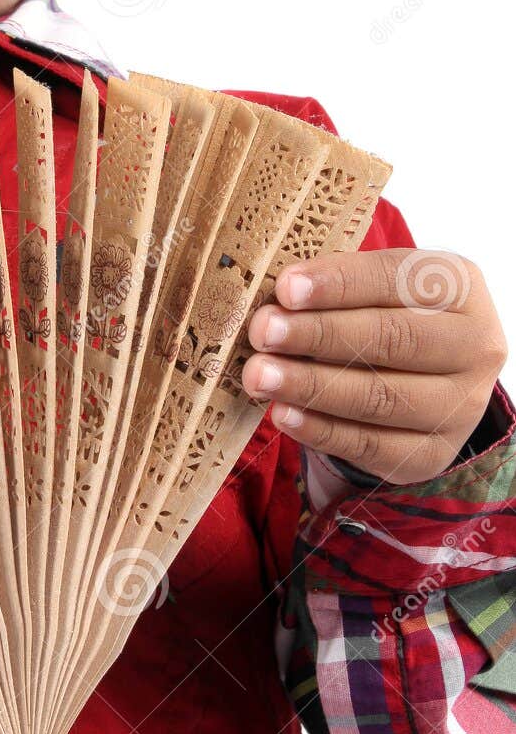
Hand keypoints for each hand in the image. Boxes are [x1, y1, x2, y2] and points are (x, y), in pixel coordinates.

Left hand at [240, 248, 507, 484]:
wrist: (427, 375)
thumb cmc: (386, 312)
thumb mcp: (375, 285)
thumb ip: (334, 285)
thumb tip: (276, 300)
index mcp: (460, 288)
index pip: (396, 279)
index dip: (339, 284)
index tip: (286, 288)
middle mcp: (474, 347)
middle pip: (392, 339)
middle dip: (318, 334)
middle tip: (263, 332)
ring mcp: (458, 406)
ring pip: (380, 397)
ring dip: (310, 385)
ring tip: (259, 375)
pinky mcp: (431, 453)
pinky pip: (370, 445)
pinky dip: (320, 430)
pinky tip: (283, 413)